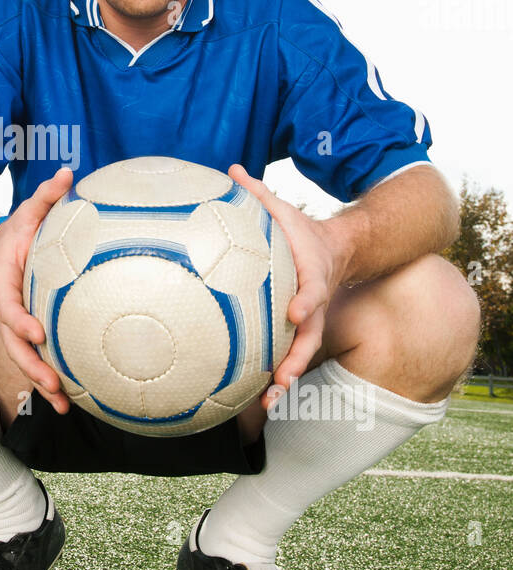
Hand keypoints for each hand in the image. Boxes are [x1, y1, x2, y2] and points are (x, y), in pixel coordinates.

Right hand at [0, 167, 73, 414]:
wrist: (3, 248)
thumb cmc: (22, 230)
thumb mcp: (30, 210)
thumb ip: (47, 195)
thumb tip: (67, 172)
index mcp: (4, 281)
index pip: (7, 304)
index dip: (19, 320)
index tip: (37, 333)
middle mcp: (7, 307)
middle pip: (13, 343)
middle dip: (31, 365)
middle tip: (52, 383)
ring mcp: (15, 323)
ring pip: (23, 358)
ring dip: (41, 382)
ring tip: (64, 404)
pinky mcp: (28, 332)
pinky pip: (36, 358)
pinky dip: (49, 381)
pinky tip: (70, 402)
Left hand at [228, 164, 344, 410]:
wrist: (337, 249)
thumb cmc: (301, 230)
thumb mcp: (283, 209)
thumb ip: (258, 192)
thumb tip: (231, 169)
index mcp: (311, 274)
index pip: (312, 290)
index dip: (307, 301)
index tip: (296, 311)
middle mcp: (313, 302)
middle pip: (310, 335)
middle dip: (298, 357)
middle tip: (283, 377)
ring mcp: (309, 321)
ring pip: (302, 354)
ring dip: (288, 377)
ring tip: (270, 400)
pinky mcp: (298, 331)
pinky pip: (289, 356)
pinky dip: (277, 377)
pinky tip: (257, 399)